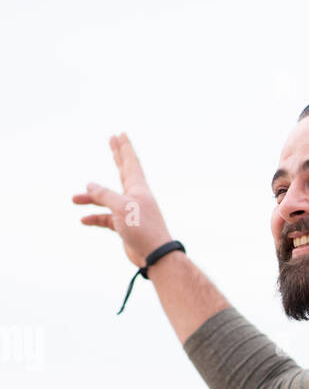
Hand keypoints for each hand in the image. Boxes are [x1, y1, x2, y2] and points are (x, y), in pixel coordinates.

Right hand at [72, 133, 172, 269]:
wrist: (154, 255)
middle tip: (112, 139)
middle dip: (117, 155)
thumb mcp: (121, 207)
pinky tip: (84, 220)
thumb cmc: (142, 228)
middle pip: (123, 171)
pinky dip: (95, 218)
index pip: (130, 162)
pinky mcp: (126, 226)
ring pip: (108, 200)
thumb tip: (89, 186)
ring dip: (92, 199)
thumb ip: (104, 194)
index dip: (124, 148)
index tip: (120, 134)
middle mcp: (135, 197)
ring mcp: (130, 211)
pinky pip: (106, 218)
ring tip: (75, 198)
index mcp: (138, 188)